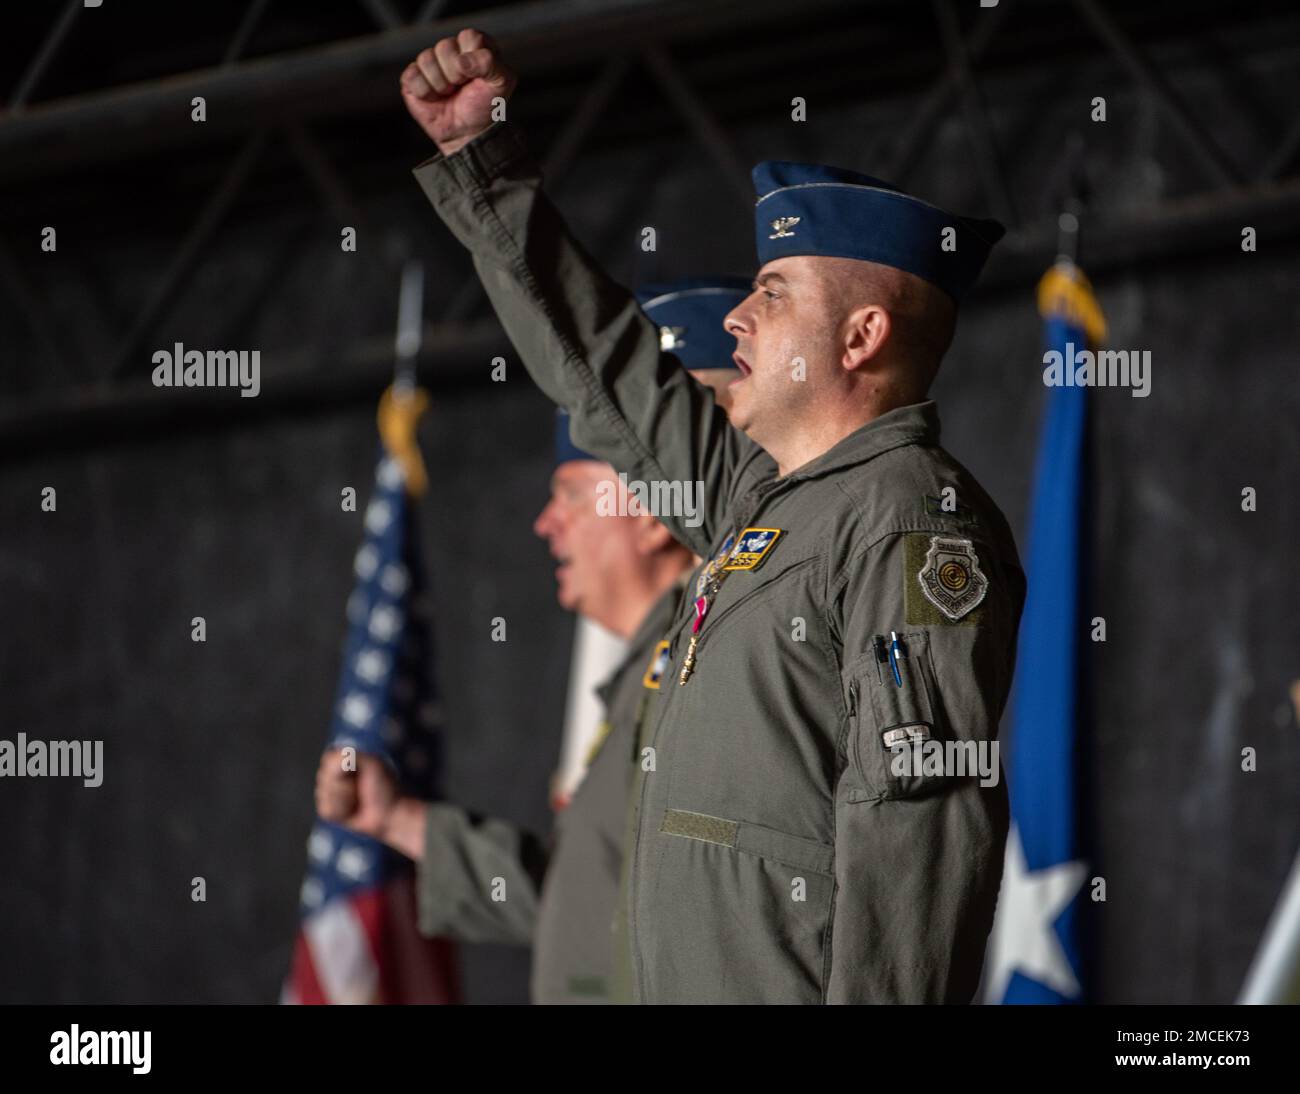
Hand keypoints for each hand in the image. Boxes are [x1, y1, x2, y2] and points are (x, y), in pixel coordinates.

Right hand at [315, 749, 397, 838]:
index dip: (343, 769)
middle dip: (344, 786)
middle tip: (363, 789)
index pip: (328, 760)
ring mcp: (330, 793)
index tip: (361, 772)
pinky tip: (353, 812)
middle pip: (324, 778)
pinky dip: (342, 812)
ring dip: (345, 800)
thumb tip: (332, 758)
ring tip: (359, 801)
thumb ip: (351, 757)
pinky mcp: (330, 810)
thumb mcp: (372, 764)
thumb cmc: (384, 787)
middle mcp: (334, 774)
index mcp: (344, 759)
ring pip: (324, 795)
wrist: (391, 813)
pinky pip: (326, 810)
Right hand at [400, 28, 516, 155]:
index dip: (472, 59)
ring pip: (427, 59)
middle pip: (445, 47)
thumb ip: (490, 63)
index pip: (469, 37)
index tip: (478, 77)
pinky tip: (434, 98)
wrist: (467, 133)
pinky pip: (412, 75)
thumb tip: (461, 61)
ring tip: (449, 93)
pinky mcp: (412, 77)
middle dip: (456, 74)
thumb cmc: (484, 106)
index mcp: (473, 45)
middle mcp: (451, 49)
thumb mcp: (502, 83)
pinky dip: (425, 92)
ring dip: (441, 84)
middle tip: (461, 87)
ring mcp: (430, 62)